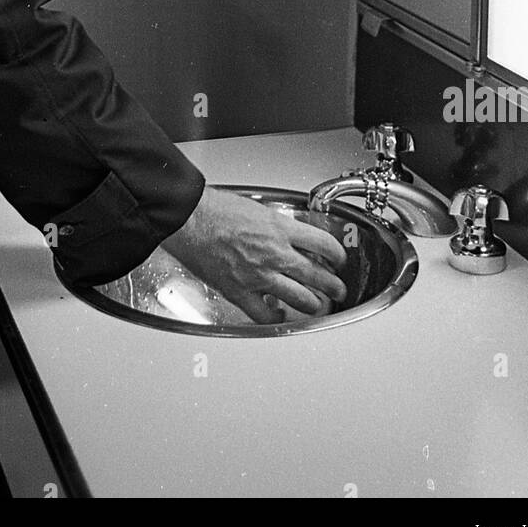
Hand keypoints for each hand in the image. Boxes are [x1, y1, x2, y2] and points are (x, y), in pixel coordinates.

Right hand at [162, 187, 347, 323]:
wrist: (189, 219)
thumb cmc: (215, 209)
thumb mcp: (257, 209)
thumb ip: (276, 226)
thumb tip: (289, 237)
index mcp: (280, 228)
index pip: (324, 244)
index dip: (337, 254)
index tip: (338, 259)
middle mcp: (275, 253)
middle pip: (319, 276)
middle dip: (335, 285)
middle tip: (338, 288)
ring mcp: (260, 276)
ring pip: (302, 299)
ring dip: (315, 304)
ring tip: (319, 305)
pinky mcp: (241, 292)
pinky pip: (267, 315)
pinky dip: (278, 318)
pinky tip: (282, 315)